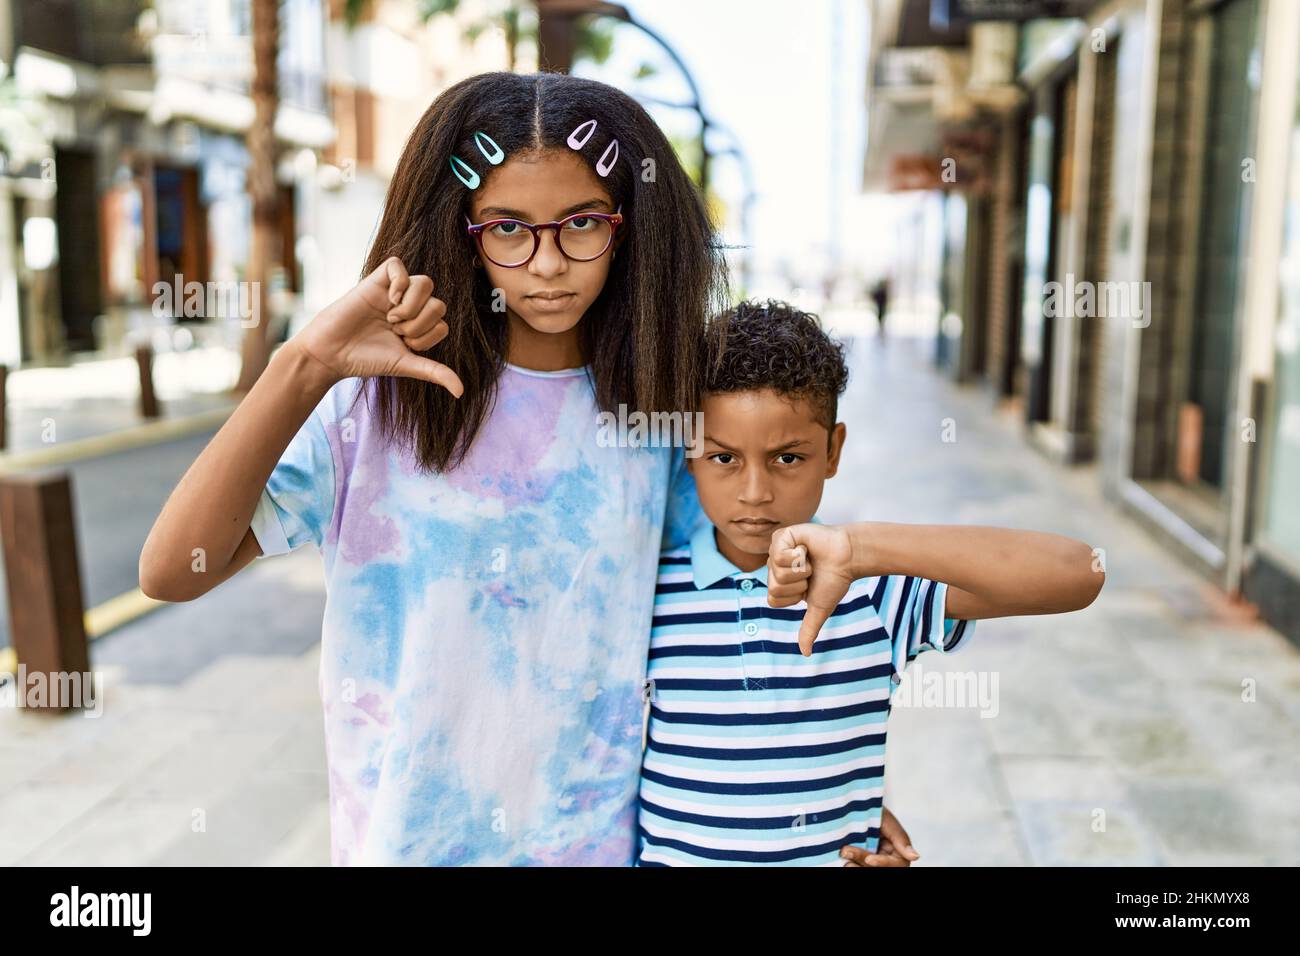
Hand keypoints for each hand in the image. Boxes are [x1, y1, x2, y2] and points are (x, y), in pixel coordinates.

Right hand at [293, 256, 462, 395]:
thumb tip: (461, 391)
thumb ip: (434, 372)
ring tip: (391, 318)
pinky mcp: (375, 280)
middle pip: (439, 303)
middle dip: (420, 324)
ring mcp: (393, 292)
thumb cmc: (365, 359)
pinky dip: (399, 282)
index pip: (442, 323)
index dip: (427, 336)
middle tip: (396, 331)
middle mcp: (408, 306)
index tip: (404, 344)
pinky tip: (387, 299)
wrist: (331, 353)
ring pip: (425, 283)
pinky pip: (398, 265)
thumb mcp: (406, 365)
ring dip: (412, 306)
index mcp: (417, 325)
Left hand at [766, 523, 855, 655]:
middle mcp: (775, 567)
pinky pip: (780, 553)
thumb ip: (809, 629)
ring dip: (799, 569)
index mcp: (780, 584)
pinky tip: (806, 548)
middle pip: (773, 586)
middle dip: (798, 583)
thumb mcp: (820, 608)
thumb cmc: (834, 580)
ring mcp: (777, 550)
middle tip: (810, 572)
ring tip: (809, 560)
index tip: (807, 587)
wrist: (848, 557)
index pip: (773, 599)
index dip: (793, 597)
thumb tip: (805, 654)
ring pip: (776, 571)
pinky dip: (798, 555)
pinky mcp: (782, 536)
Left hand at [840, 806, 920, 867]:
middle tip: (845, 851)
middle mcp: (884, 858)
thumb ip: (900, 838)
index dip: (882, 863)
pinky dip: (851, 863)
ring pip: (865, 868)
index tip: (869, 859)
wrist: (851, 803)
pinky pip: (856, 865)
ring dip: (854, 866)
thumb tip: (916, 857)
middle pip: (877, 868)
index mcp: (897, 851)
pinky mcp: (857, 860)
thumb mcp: (886, 819)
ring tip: (843, 856)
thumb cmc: (872, 808)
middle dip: (862, 860)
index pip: (894, 864)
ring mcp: (870, 860)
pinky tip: (842, 860)